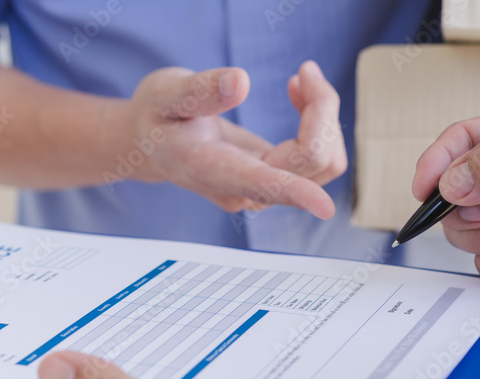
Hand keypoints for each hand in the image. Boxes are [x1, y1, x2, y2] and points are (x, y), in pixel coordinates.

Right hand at [124, 61, 345, 219]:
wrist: (154, 143)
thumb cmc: (158, 117)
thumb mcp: (165, 94)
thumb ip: (199, 91)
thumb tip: (240, 82)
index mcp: (212, 170)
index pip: (262, 184)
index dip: (295, 193)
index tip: (324, 207)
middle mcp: (244, 189)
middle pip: (310, 160)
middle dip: (321, 110)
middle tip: (304, 70)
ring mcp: (263, 189)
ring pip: (324, 162)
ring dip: (325, 116)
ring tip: (301, 79)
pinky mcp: (277, 177)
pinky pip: (319, 157)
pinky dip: (321, 123)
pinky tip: (298, 93)